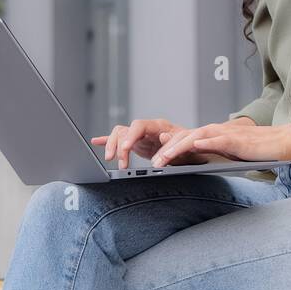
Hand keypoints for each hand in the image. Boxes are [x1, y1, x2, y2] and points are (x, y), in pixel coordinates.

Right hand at [91, 118, 209, 168]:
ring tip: (111, 160)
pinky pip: (119, 139)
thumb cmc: (191, 149)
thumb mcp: (186, 147)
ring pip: (119, 134)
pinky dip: (107, 141)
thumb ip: (174, 142)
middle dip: (119, 146)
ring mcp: (140, 136)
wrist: (194, 151)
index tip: (125, 149)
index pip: (139, 125)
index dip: (130, 135)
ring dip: (112, 146)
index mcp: (158, 126)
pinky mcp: (136, 143)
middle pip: (125, 130)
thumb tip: (163, 137)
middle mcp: (147, 129)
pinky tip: (96, 142)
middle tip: (120, 163)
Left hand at [152, 121, 290, 166]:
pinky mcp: (237, 140)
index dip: (168, 148)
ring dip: (178, 147)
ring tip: (164, 158)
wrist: (281, 143)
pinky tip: (192, 146)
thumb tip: (195, 163)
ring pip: (195, 137)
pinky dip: (204, 143)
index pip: (185, 140)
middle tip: (152, 164)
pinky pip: (217, 140)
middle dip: (166, 150)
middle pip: (185, 137)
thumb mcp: (229, 155)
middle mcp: (216, 132)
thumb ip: (213, 155)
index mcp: (212, 136)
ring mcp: (226, 134)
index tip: (154, 160)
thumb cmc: (257, 151)